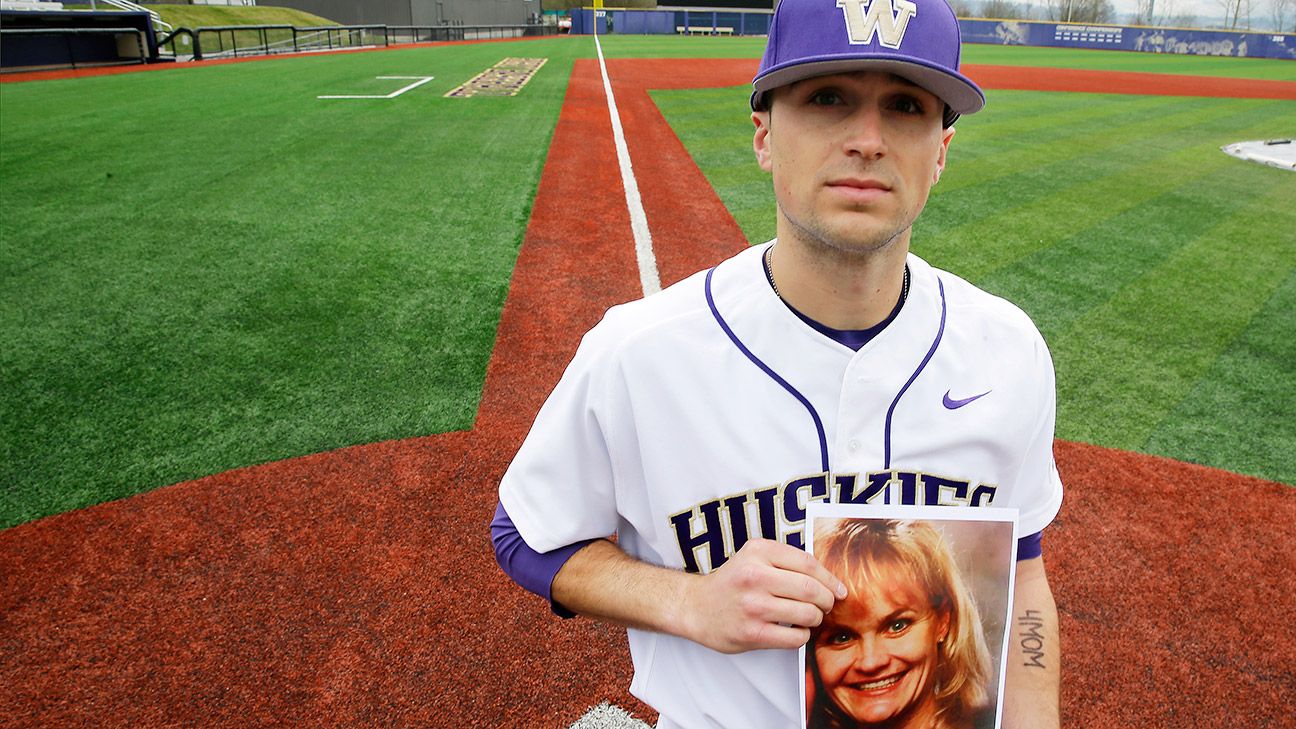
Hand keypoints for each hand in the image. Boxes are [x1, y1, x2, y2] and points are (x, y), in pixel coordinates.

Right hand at [678, 538, 846, 653]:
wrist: (696, 607)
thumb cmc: (733, 583)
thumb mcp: (754, 558)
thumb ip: (786, 561)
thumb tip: (830, 580)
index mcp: (758, 552)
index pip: (808, 563)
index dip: (829, 578)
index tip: (839, 589)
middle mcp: (754, 576)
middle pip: (811, 589)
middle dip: (827, 600)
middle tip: (827, 605)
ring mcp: (753, 606)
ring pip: (807, 614)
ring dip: (816, 618)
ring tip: (809, 617)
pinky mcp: (752, 633)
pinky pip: (795, 638)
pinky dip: (802, 636)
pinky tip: (794, 631)